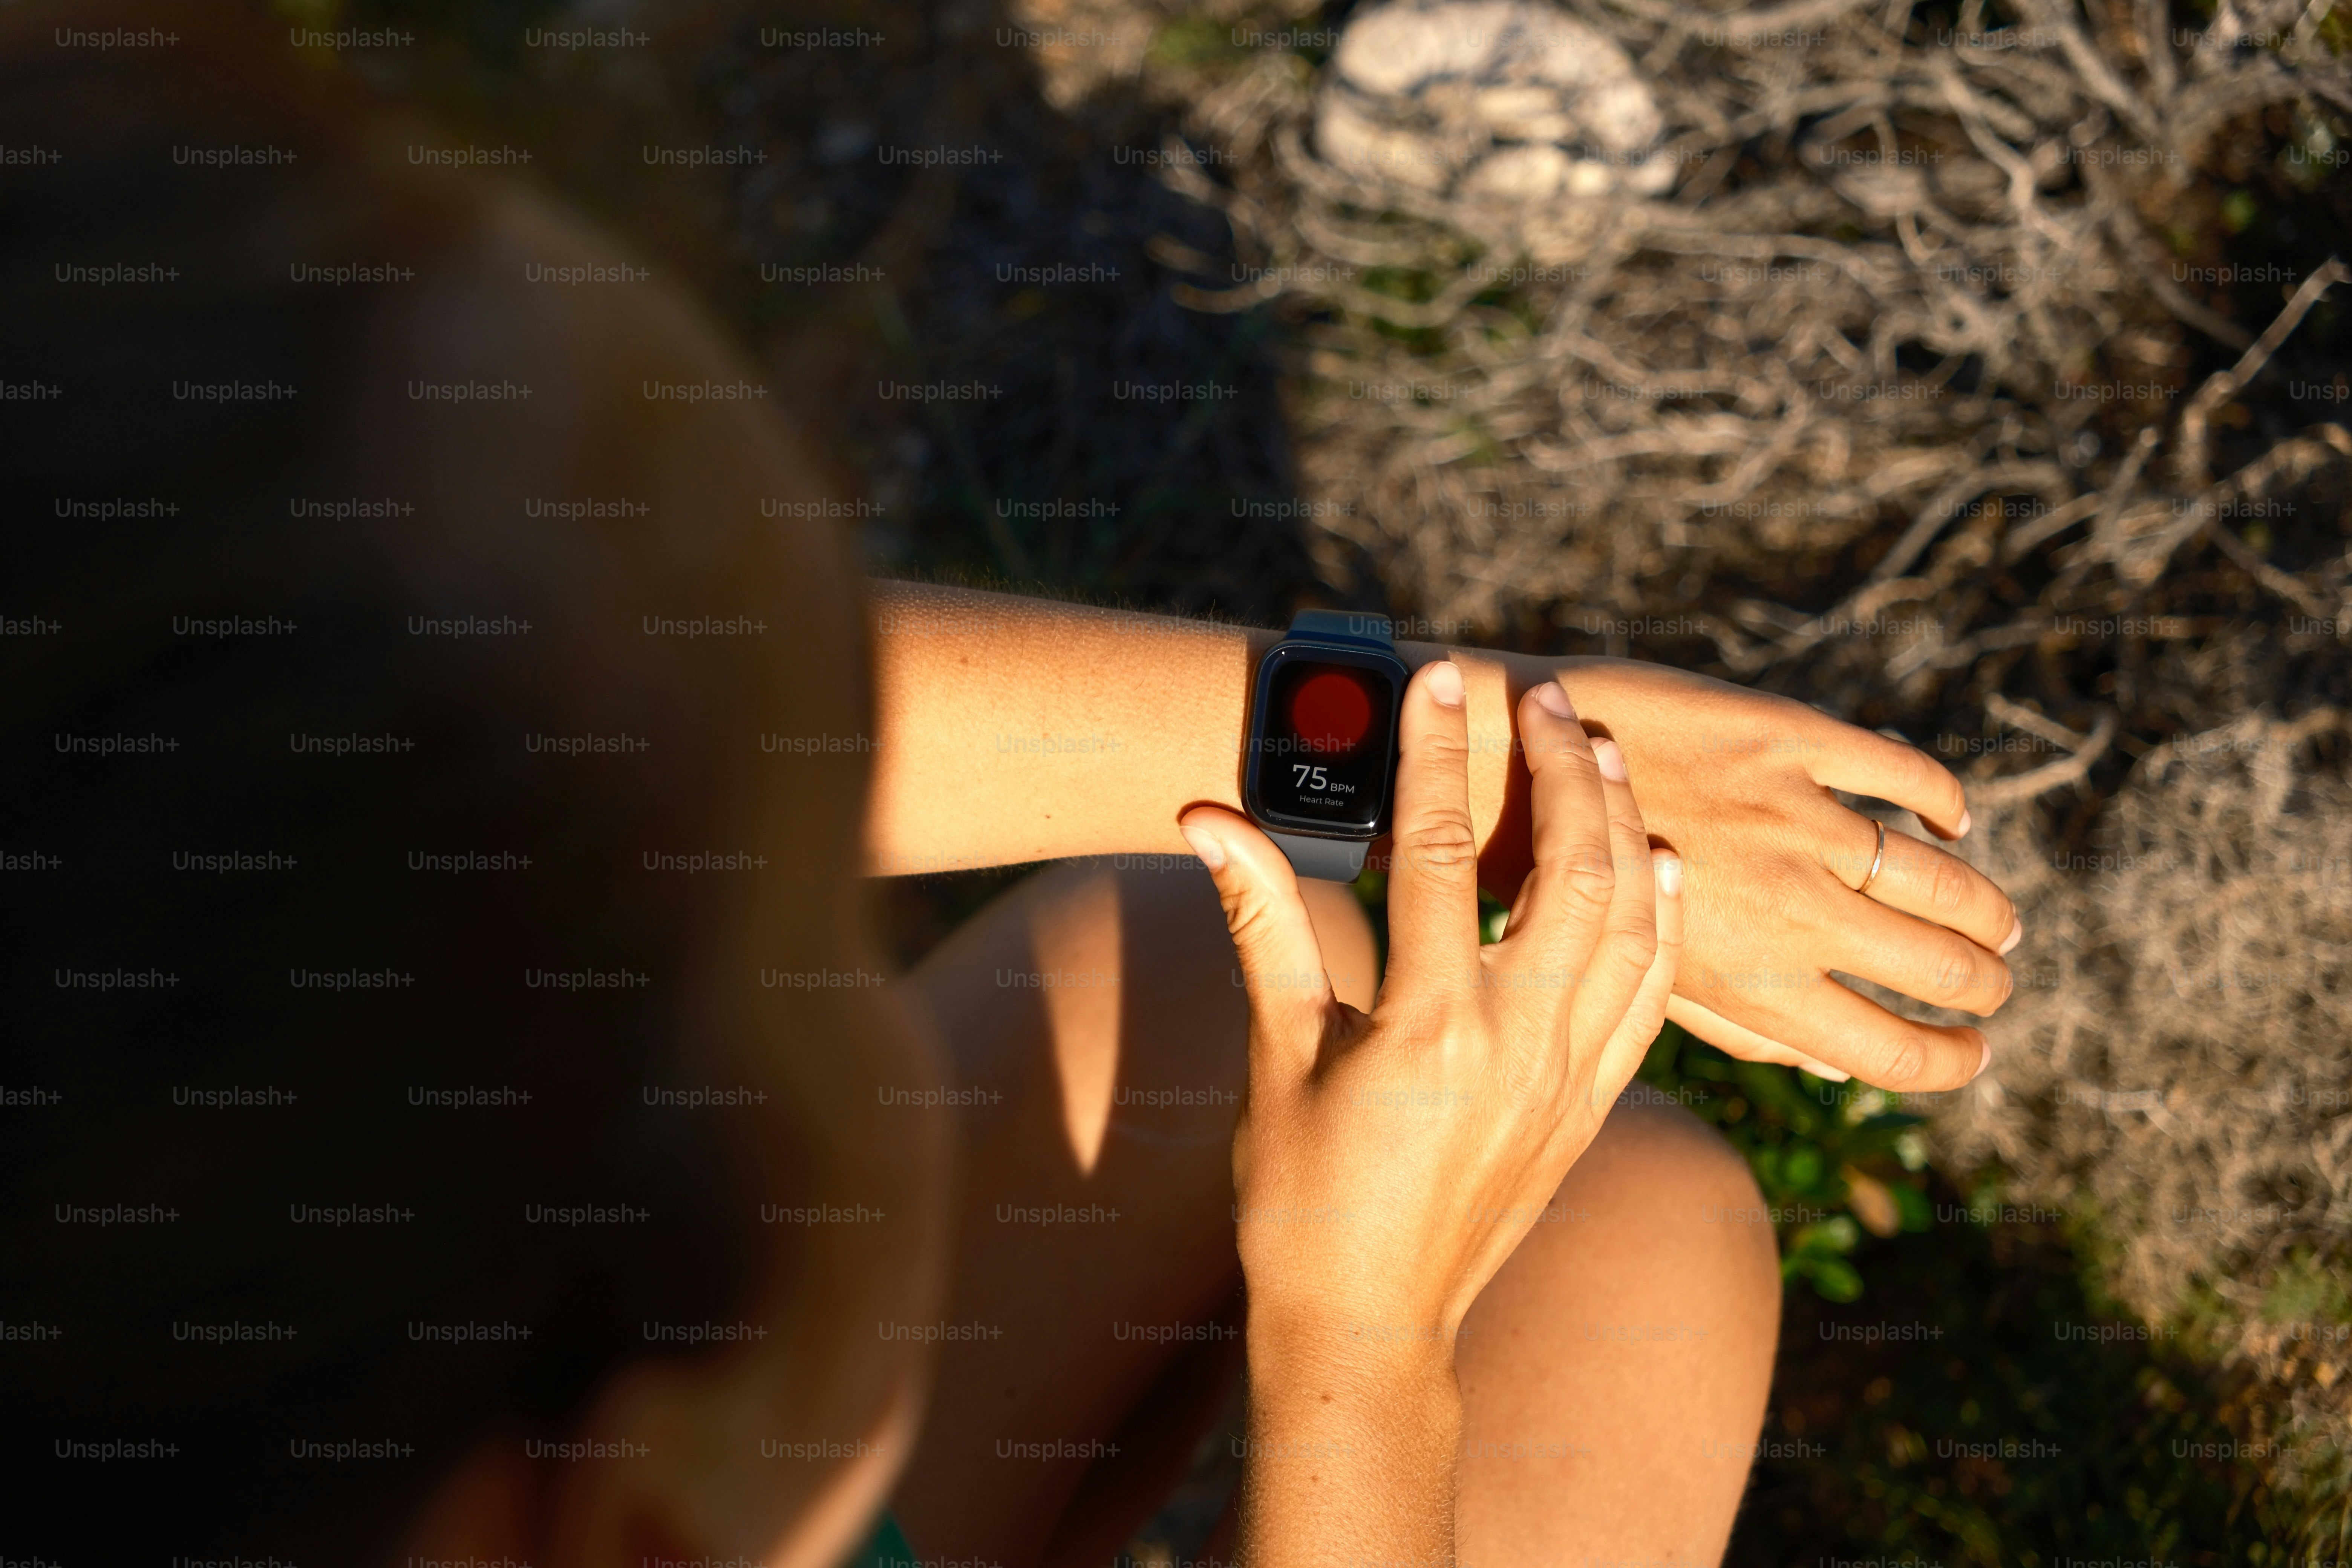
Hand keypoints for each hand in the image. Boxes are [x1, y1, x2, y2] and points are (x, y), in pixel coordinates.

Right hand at [1179, 662, 1679, 1343]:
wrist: (1368, 1326)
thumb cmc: (1300, 1198)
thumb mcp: (1274, 1054)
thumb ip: (1260, 924)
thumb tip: (1206, 819)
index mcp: (1430, 1027)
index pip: (1437, 853)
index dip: (1439, 753)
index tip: (1443, 678)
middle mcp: (1519, 1045)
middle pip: (1571, 870)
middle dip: (1564, 769)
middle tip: (1549, 698)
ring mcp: (1569, 1079)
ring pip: (1631, 923)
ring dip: (1625, 827)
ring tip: (1606, 751)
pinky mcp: (1591, 1107)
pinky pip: (1655, 998)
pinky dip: (1669, 925)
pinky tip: (1665, 867)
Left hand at [1509, 658, 2013, 1089]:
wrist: (1494, 766)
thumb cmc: (1553, 892)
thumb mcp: (1637, 989)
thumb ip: (1738, 1028)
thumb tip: (1832, 1069)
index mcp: (1749, 983)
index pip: (1889, 1052)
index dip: (1950, 1061)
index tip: (1976, 1054)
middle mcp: (1783, 908)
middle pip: (1934, 963)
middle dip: (1983, 981)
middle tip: (1998, 979)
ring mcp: (1788, 819)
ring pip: (1933, 875)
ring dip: (1983, 904)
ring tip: (2000, 920)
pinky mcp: (1781, 736)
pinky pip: (1899, 773)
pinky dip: (1942, 802)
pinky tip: (1952, 820)